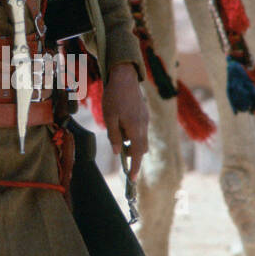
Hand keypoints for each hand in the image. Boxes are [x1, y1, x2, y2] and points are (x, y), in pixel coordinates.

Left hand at [101, 62, 148, 179]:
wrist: (125, 77)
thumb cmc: (114, 97)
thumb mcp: (109, 117)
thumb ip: (114, 136)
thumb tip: (117, 152)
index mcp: (135, 128)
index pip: (137, 153)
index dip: (135, 167)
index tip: (132, 179)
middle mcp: (143, 125)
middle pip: (142, 148)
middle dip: (134, 156)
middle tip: (123, 159)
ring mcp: (145, 119)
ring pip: (142, 139)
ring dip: (133, 144)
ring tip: (119, 138)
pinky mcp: (144, 114)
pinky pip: (141, 130)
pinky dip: (134, 134)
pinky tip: (123, 126)